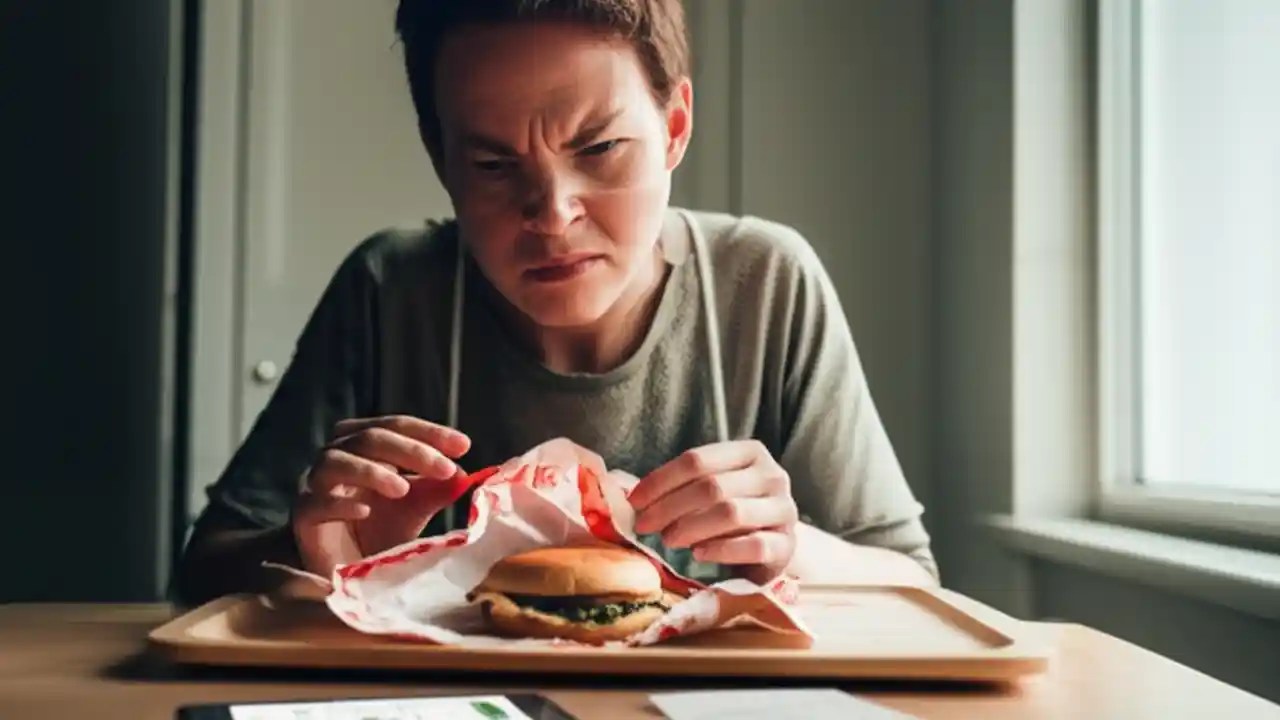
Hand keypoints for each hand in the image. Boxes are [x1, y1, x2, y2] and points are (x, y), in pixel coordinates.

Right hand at [292, 416, 471, 575]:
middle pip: (369, 437)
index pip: (395, 426)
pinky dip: (341, 504)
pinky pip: (315, 502)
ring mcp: (314, 485)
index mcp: (363, 445)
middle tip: (445, 468)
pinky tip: (365, 512)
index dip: (429, 432)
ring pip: (336, 461)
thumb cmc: (380, 532)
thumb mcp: (415, 507)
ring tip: (403, 489)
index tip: (463, 446)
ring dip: (372, 471)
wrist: (347, 573)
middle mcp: (337, 456)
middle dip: (411, 450)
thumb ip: (436, 488)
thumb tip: (464, 474)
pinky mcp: (302, 517)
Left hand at [628, 440, 798, 581]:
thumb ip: (677, 488)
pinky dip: (720, 550)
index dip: (661, 480)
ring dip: (691, 527)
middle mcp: (772, 476)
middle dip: (670, 507)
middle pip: (712, 486)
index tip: (634, 501)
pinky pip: (751, 545)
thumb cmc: (731, 516)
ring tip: (668, 541)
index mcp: (750, 453)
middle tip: (645, 526)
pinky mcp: (786, 545)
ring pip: (731, 513)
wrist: (772, 548)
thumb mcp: (709, 492)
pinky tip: (699, 555)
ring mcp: (783, 510)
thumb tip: (624, 492)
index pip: (698, 460)